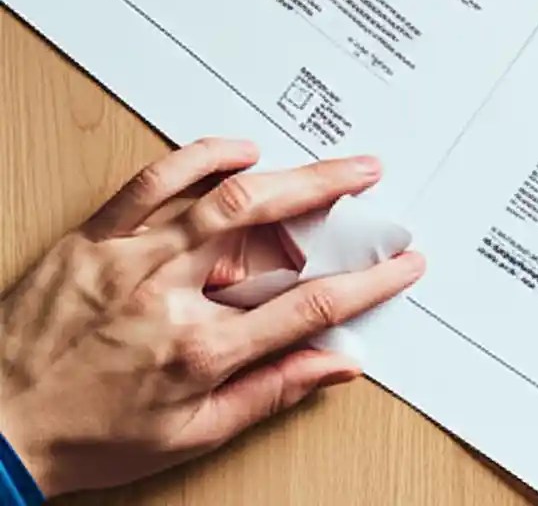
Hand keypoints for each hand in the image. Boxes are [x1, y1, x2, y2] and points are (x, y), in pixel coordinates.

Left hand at [0, 138, 424, 497]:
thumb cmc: (85, 437)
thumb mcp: (192, 435)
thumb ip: (270, 393)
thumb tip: (334, 367)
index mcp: (201, 351)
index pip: (309, 307)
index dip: (368, 281)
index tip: (400, 264)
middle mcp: (169, 296)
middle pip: (268, 230)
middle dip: (329, 194)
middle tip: (367, 176)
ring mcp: (130, 259)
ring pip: (219, 198)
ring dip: (280, 173)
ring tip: (320, 162)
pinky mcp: (94, 239)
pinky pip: (151, 182)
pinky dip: (198, 158)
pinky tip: (236, 152)